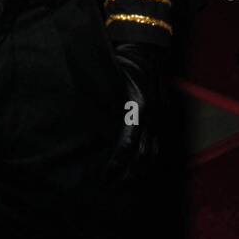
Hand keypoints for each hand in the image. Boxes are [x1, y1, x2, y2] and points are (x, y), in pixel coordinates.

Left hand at [105, 42, 167, 184]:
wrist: (145, 49)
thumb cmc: (119, 62)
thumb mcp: (104, 79)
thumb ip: (95, 101)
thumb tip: (74, 125)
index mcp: (136, 106)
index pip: (128, 145)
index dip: (116, 165)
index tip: (104, 179)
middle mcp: (151, 115)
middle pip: (143, 156)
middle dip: (128, 176)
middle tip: (109, 189)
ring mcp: (160, 117)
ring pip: (153, 154)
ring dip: (139, 172)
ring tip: (122, 187)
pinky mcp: (163, 118)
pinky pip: (158, 144)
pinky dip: (148, 160)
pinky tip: (137, 172)